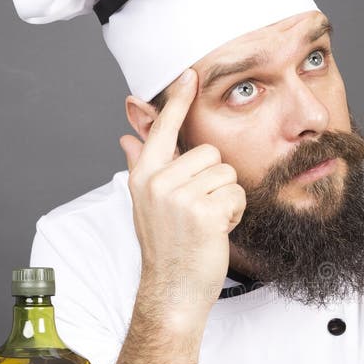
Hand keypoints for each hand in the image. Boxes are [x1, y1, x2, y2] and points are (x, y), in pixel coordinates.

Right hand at [120, 68, 245, 314]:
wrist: (173, 289)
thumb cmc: (167, 248)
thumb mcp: (147, 204)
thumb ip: (142, 167)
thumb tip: (127, 138)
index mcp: (144, 176)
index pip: (163, 129)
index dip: (178, 100)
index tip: (189, 74)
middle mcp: (157, 182)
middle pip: (211, 153)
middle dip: (216, 181)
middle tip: (200, 212)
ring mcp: (179, 196)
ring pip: (227, 173)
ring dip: (226, 199)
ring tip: (208, 222)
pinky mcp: (203, 212)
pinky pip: (236, 194)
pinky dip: (234, 213)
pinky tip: (217, 231)